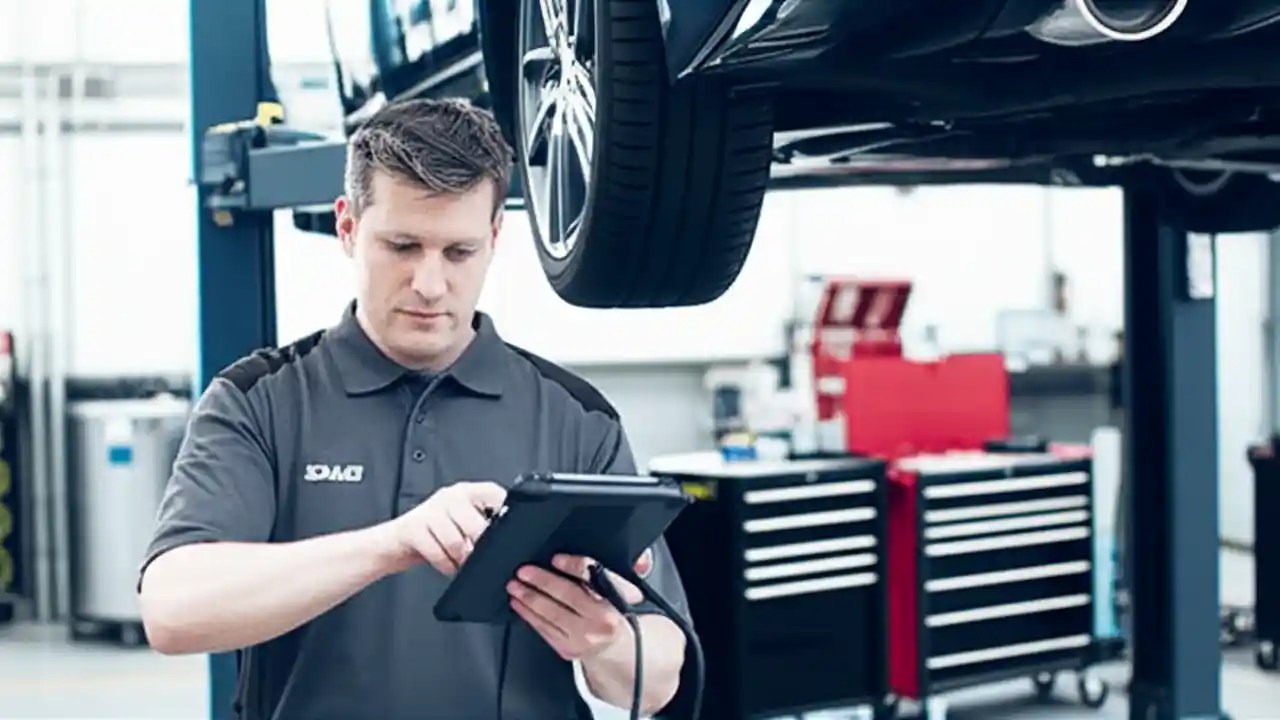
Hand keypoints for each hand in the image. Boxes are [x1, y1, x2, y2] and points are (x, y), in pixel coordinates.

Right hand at [381, 481, 505, 575]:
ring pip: (458, 542)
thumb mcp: (460, 525)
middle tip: (477, 557)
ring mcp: (430, 510)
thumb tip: (508, 540)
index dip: (506, 514)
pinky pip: (439, 553)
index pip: (495, 494)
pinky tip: (445, 564)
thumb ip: (482, 526)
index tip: (508, 534)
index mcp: (466, 492)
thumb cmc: (430, 536)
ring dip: (460, 560)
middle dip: (480, 548)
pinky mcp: (413, 528)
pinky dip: (445, 565)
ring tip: (459, 561)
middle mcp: (449, 496)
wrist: (391, 544)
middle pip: (478, 525)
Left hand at [506, 552, 651, 661]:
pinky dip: (528, 615)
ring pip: (550, 614)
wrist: (625, 650)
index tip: (556, 558)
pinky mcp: (568, 649)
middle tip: (523, 571)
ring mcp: (582, 638)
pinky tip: (519, 604)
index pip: (593, 578)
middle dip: (541, 581)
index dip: (573, 566)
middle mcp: (600, 621)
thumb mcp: (628, 592)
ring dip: (528, 598)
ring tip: (514, 586)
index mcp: (617, 601)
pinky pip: (543, 630)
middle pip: (566, 595)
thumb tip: (639, 558)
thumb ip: (623, 572)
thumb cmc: (620, 613)